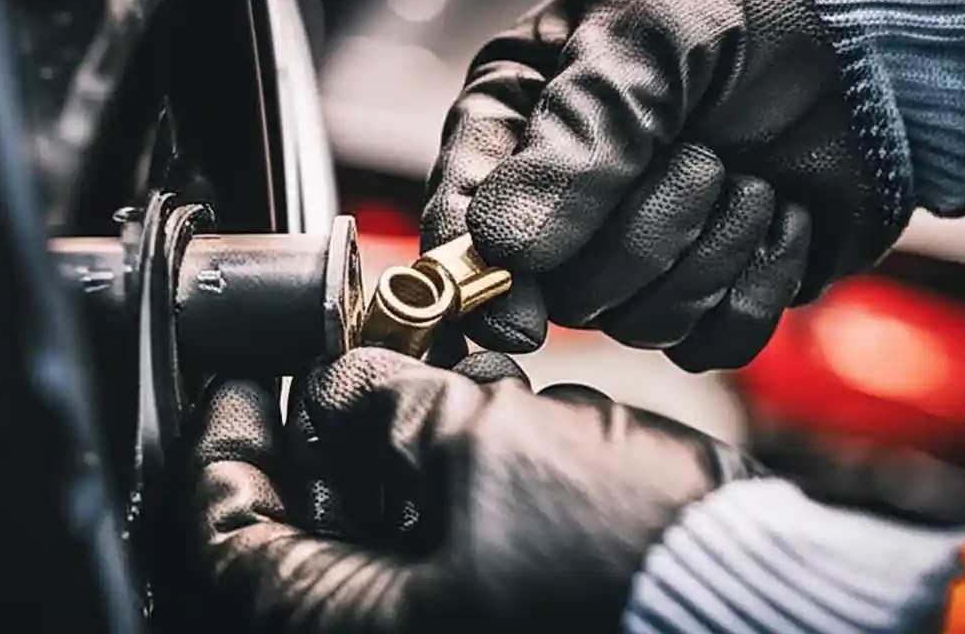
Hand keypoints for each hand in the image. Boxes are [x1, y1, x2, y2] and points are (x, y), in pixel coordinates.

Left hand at [186, 348, 759, 631]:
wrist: (740, 579)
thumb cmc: (617, 546)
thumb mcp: (476, 446)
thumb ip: (383, 403)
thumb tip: (336, 380)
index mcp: (363, 622)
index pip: (235, 540)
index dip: (225, 451)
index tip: (236, 385)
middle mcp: (403, 622)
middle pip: (310, 518)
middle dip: (325, 428)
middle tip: (339, 357)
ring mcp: (455, 604)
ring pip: (382, 511)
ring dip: (395, 432)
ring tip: (429, 368)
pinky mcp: (502, 582)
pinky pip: (443, 516)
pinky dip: (449, 457)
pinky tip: (485, 403)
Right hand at [422, 0, 964, 368]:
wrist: (876, 52)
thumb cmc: (750, 13)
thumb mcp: (652, 35)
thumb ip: (579, 134)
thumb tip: (507, 246)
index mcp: (522, 119)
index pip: (465, 208)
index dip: (480, 269)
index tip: (519, 313)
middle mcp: (565, 200)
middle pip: (561, 288)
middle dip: (648, 232)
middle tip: (705, 157)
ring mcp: (633, 256)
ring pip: (637, 323)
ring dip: (713, 250)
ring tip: (750, 175)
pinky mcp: (705, 295)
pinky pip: (710, 345)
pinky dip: (758, 285)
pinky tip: (780, 216)